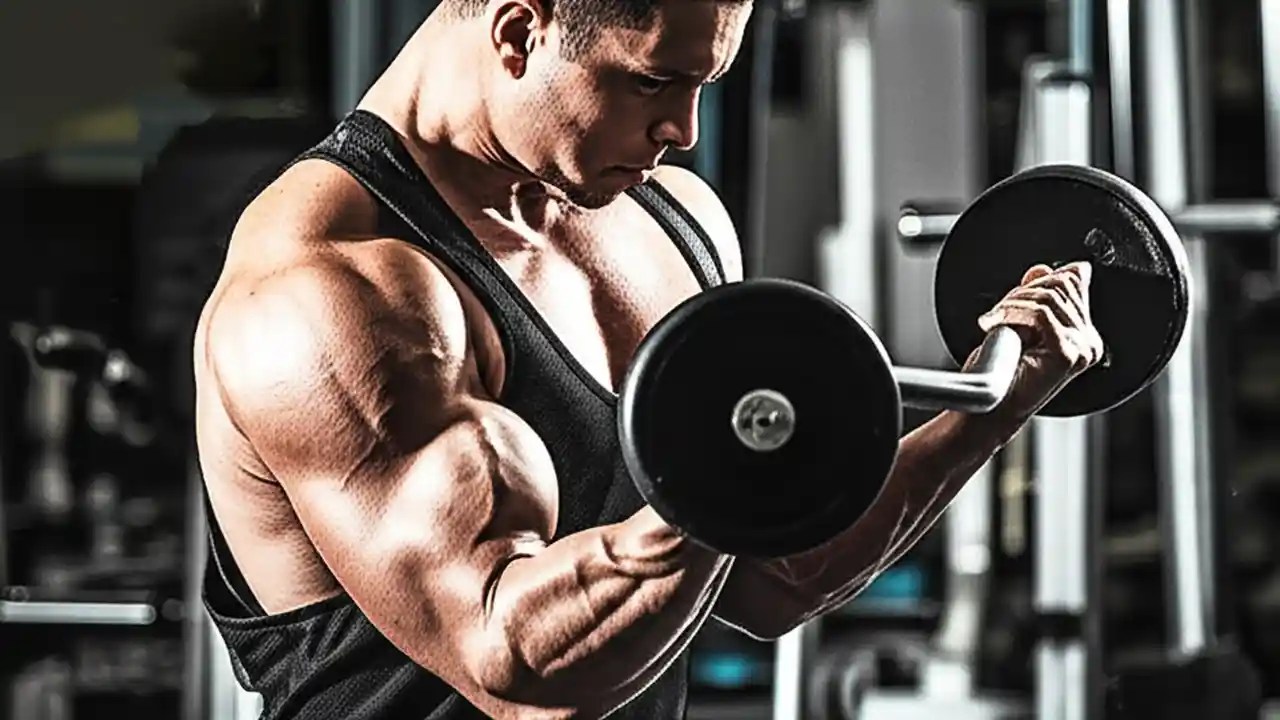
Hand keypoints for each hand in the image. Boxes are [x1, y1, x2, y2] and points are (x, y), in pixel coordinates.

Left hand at [971, 261, 1105, 424]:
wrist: (990, 408)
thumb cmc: (1000, 374)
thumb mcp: (1018, 323)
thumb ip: (1035, 296)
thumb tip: (1043, 268)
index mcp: (1084, 334)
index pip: (1074, 281)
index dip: (1037, 281)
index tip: (1012, 299)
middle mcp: (1089, 342)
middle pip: (1061, 286)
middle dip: (1021, 293)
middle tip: (998, 312)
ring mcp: (1082, 348)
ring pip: (1048, 298)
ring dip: (1011, 305)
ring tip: (994, 321)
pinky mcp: (1068, 353)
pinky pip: (1040, 314)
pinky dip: (1012, 314)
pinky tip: (995, 325)